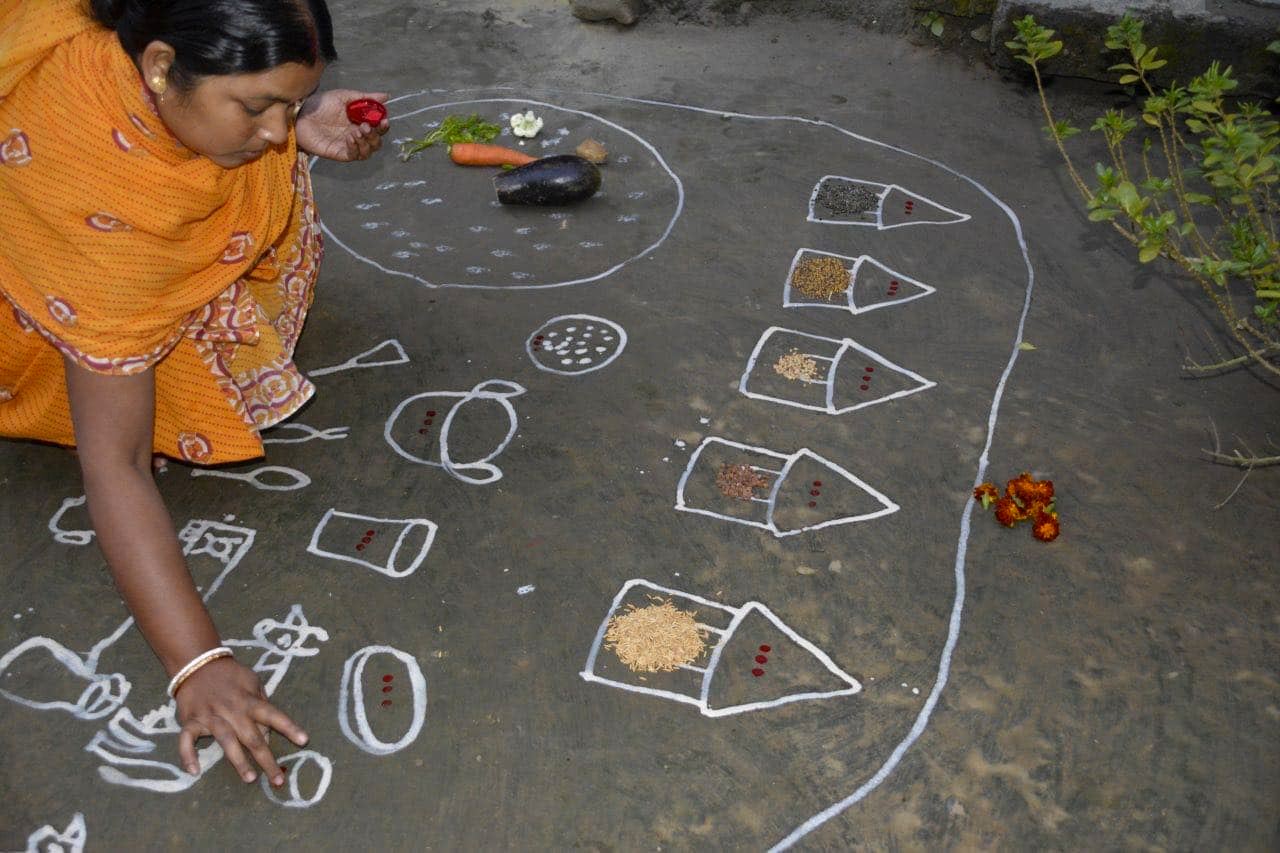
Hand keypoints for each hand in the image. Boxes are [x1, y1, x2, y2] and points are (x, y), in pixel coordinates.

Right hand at [175, 656, 307, 785]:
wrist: (198, 664)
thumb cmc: (231, 677)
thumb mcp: (253, 682)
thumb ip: (262, 705)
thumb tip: (270, 732)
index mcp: (250, 701)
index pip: (274, 714)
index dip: (289, 727)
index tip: (304, 740)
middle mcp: (233, 710)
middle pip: (253, 737)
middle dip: (266, 759)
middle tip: (278, 780)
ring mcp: (210, 716)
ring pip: (226, 741)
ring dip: (239, 761)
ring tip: (251, 779)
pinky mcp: (190, 721)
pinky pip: (186, 740)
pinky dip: (187, 755)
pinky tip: (194, 771)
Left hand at [296, 89, 389, 161]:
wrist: (301, 113)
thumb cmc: (321, 104)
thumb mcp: (344, 96)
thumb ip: (365, 97)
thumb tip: (386, 96)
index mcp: (359, 122)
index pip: (378, 129)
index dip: (383, 127)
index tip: (384, 120)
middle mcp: (356, 135)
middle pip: (376, 143)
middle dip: (375, 136)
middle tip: (365, 126)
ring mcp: (348, 145)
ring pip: (367, 152)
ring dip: (366, 143)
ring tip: (356, 132)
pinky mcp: (339, 153)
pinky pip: (354, 155)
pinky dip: (355, 148)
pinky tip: (350, 138)